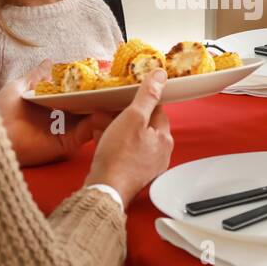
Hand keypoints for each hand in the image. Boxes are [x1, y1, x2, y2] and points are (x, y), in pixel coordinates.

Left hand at [0, 60, 112, 167]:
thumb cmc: (1, 111)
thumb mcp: (19, 87)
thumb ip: (37, 76)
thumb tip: (49, 61)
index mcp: (53, 103)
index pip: (77, 93)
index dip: (91, 84)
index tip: (107, 74)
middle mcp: (63, 116)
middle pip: (89, 105)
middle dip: (105, 96)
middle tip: (122, 85)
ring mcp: (67, 129)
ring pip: (94, 118)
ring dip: (107, 108)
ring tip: (121, 96)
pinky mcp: (68, 142)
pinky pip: (88, 132)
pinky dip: (99, 122)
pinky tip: (106, 109)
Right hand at [85, 69, 173, 204]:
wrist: (105, 190)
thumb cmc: (119, 156)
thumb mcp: (132, 117)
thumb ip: (147, 96)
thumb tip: (160, 75)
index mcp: (164, 138)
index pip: (158, 110)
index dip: (142, 101)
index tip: (128, 97)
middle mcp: (160, 153)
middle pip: (144, 125)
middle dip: (126, 116)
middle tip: (111, 112)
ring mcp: (147, 166)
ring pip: (133, 139)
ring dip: (118, 129)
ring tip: (102, 124)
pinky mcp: (134, 175)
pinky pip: (126, 153)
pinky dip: (115, 144)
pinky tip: (101, 140)